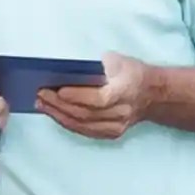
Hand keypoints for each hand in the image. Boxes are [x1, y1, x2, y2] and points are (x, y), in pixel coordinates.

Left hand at [35, 52, 150, 139]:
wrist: (153, 94)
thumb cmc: (132, 72)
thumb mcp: (119, 60)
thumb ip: (98, 65)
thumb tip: (69, 69)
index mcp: (125, 90)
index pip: (99, 99)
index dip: (78, 96)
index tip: (58, 89)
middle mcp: (122, 112)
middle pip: (86, 113)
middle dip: (60, 105)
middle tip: (41, 94)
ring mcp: (117, 126)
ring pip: (83, 125)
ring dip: (59, 115)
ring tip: (41, 104)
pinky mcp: (111, 133)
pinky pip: (85, 131)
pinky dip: (67, 122)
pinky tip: (54, 113)